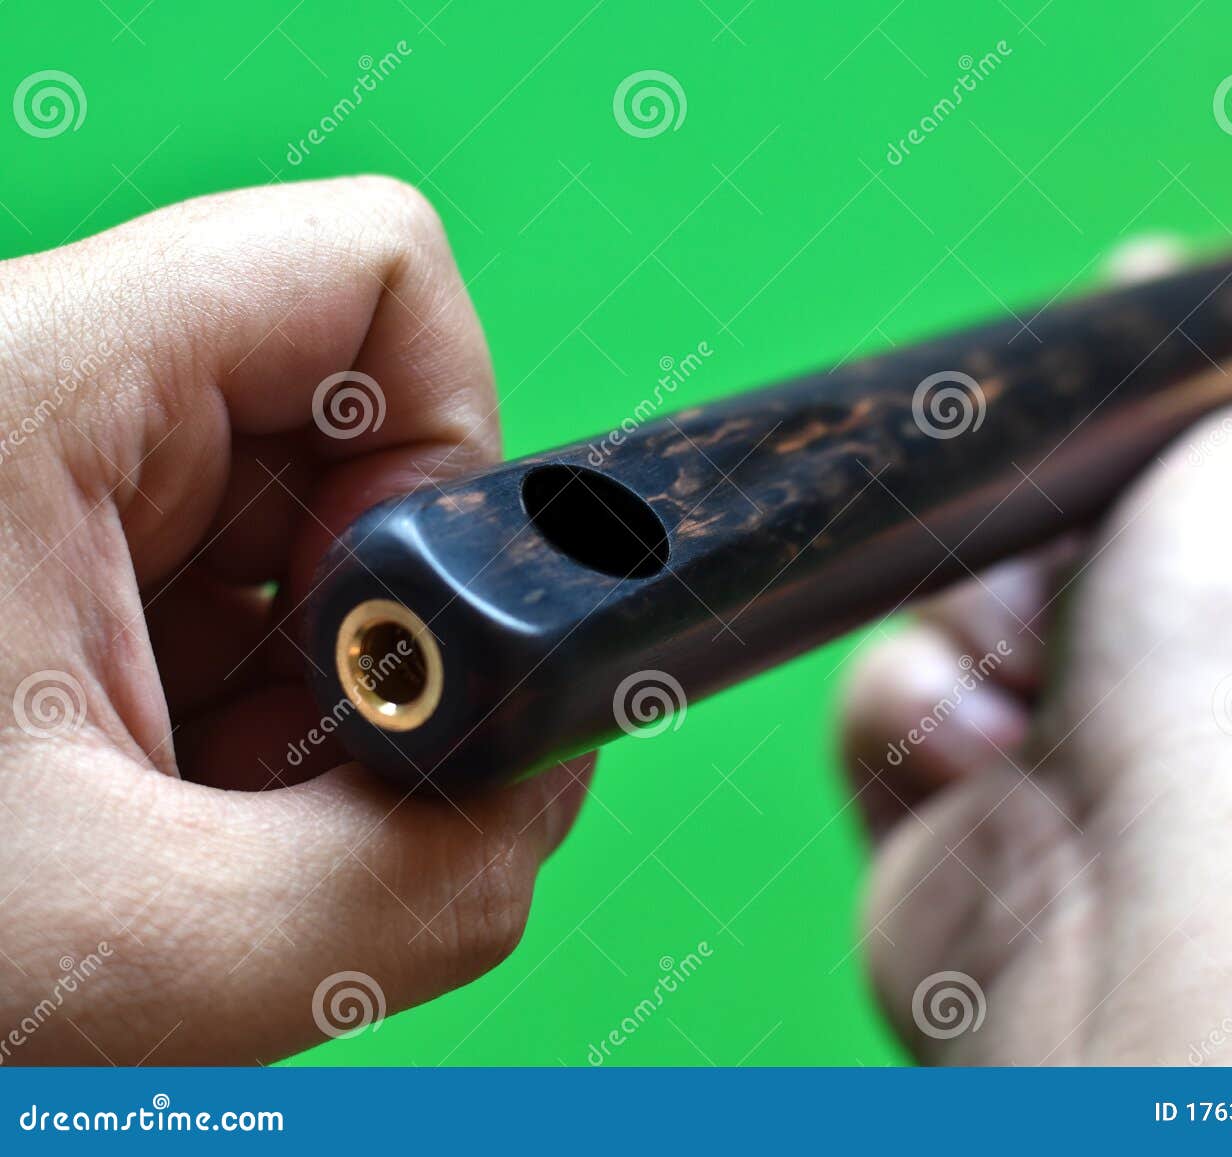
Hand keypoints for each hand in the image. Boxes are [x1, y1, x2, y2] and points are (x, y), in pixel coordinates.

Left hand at [0, 179, 590, 1063]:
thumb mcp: (135, 947)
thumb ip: (422, 881)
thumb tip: (539, 800)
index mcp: (27, 391)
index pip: (372, 273)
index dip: (450, 452)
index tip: (382, 641)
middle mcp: (30, 397)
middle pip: (353, 412)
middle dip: (371, 624)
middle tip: (273, 781)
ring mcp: (31, 479)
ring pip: (304, 522)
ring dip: (305, 696)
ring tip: (188, 824)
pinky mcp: (33, 559)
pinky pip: (230, 593)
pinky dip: (246, 722)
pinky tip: (159, 816)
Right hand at [841, 247, 1231, 1063]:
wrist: (1155, 925)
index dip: (1185, 362)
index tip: (1135, 288)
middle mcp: (1222, 670)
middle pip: (1086, 508)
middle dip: (1051, 497)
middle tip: (1063, 516)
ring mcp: (1090, 746)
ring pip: (966, 592)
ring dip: (979, 607)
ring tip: (1030, 672)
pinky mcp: (971, 808)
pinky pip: (898, 694)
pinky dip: (924, 709)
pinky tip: (983, 754)